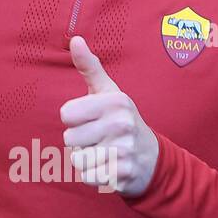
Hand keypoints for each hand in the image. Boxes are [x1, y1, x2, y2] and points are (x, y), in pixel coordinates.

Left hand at [60, 35, 158, 195]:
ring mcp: (124, 150)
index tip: (93, 119)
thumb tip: (74, 39)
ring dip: (86, 160)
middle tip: (100, 139)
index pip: (66, 114)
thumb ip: (90, 67)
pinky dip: (93, 176)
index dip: (75, 119)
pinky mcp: (123, 173)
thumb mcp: (109, 92)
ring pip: (77, 160)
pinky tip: (108, 168)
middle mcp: (121, 123)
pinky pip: (87, 177)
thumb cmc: (121, 120)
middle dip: (80, 142)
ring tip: (104, 153)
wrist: (151, 158)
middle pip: (69, 139)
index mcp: (115, 101)